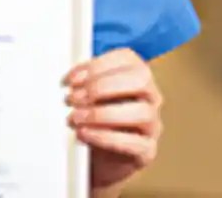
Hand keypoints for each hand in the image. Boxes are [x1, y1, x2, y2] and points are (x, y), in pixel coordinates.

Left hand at [64, 48, 162, 189]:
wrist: (103, 161)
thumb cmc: (98, 122)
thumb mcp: (91, 97)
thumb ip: (84, 84)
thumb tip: (69, 82)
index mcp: (137, 76)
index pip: (127, 59)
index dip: (97, 66)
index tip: (73, 79)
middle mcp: (150, 97)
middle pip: (140, 80)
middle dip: (103, 86)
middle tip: (75, 97)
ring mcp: (152, 124)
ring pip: (141, 112)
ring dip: (102, 113)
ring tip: (76, 117)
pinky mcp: (147, 150)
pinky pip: (133, 143)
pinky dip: (104, 137)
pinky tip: (84, 133)